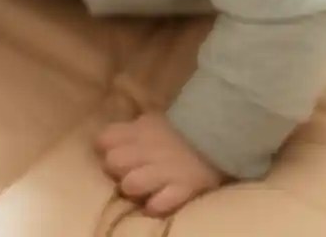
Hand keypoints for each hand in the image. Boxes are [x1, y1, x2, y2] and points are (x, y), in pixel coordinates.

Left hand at [95, 112, 224, 216]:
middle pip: (112, 163)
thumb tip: (108, 141)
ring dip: (135, 190)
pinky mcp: (183, 188)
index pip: (103, 140)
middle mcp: (147, 149)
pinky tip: (160, 201)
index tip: (116, 152)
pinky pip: (158, 204)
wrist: (222, 134)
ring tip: (145, 189)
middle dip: (118, 170)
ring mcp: (164, 170)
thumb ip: (131, 130)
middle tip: (131, 173)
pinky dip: (156, 205)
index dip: (107, 148)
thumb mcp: (153, 121)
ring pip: (130, 184)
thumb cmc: (182, 129)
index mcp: (140, 130)